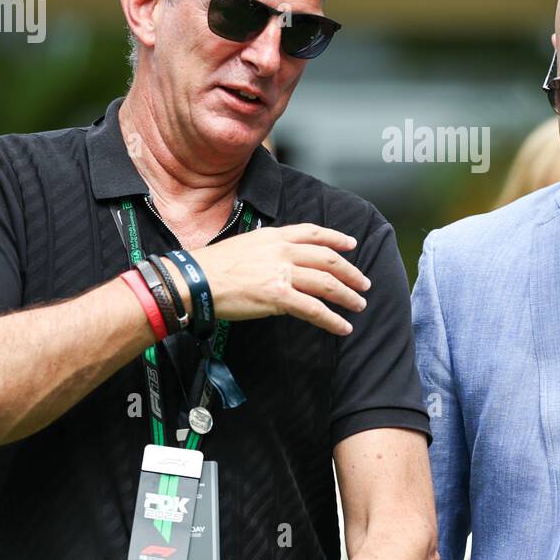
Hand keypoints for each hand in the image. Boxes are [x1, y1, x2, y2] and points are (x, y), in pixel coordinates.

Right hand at [166, 224, 369, 335]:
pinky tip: (342, 327)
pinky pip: (314, 309)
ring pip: (327, 283)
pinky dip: (332, 319)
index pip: (313, 232)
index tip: (351, 244)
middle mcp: (282, 251)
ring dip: (347, 295)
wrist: (195, 280)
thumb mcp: (245, 245)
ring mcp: (282, 273)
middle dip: (350, 271)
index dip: (336, 238)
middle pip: (328, 258)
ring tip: (359, 305)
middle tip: (364, 283)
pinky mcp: (278, 296)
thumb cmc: (212, 267)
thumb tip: (282, 263)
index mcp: (274, 236)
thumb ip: (268, 251)